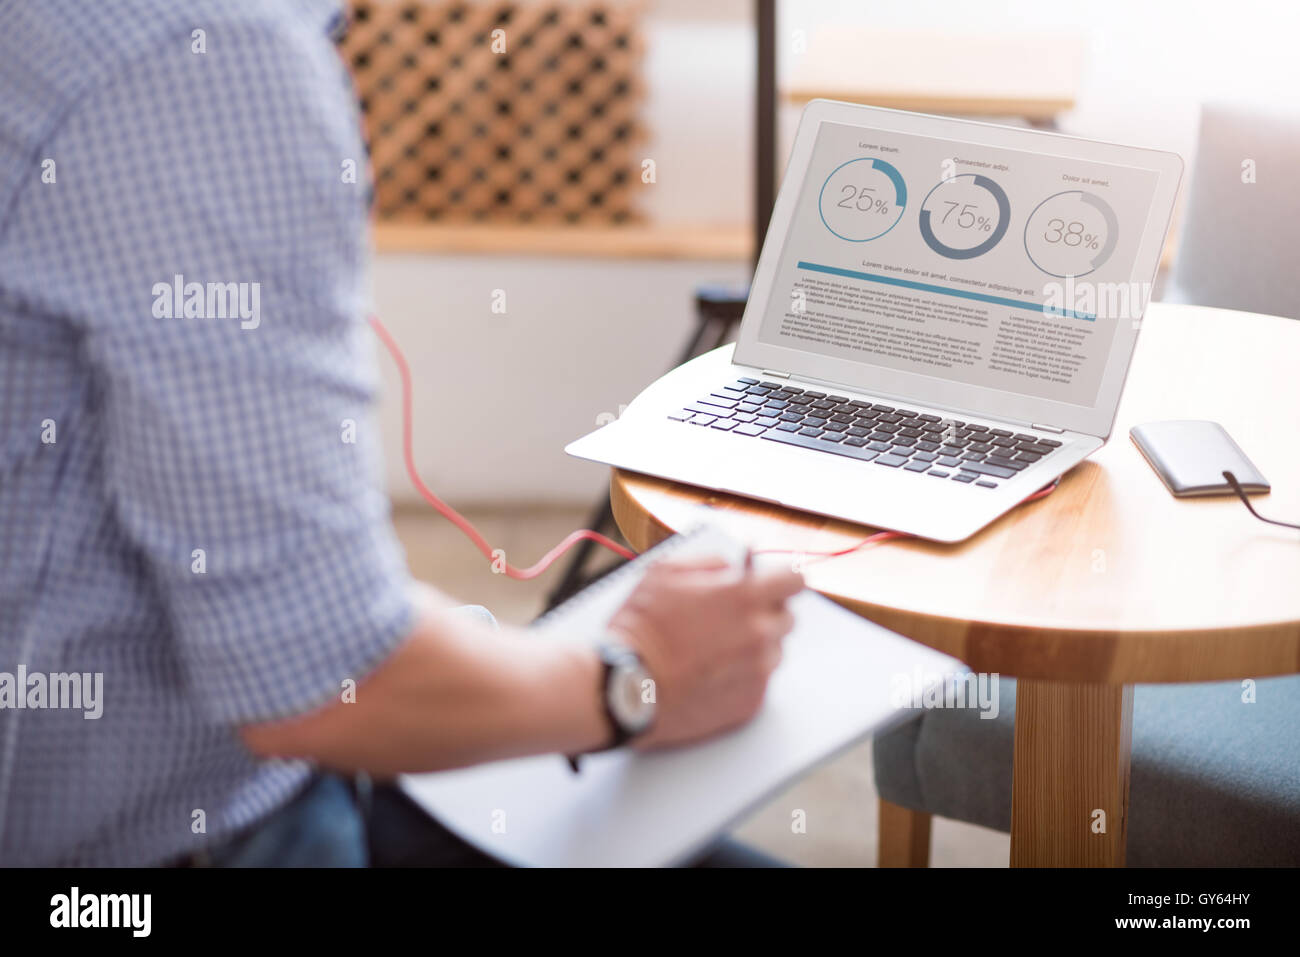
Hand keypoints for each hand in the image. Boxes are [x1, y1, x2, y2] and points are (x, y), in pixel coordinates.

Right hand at [607, 554, 803, 748]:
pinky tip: (710, 673)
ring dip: (754, 647)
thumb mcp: (665, 572)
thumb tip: (735, 562)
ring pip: (773, 652)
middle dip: (764, 614)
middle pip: (786, 618)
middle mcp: (760, 634)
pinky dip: (741, 677)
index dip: (781, 580)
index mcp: (744, 596)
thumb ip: (710, 561)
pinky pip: (759, 682)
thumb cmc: (639, 627)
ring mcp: (758, 672)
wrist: (624, 686)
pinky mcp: (751, 703)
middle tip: (730, 619)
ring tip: (713, 650)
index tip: (772, 584)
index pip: (794, 580)